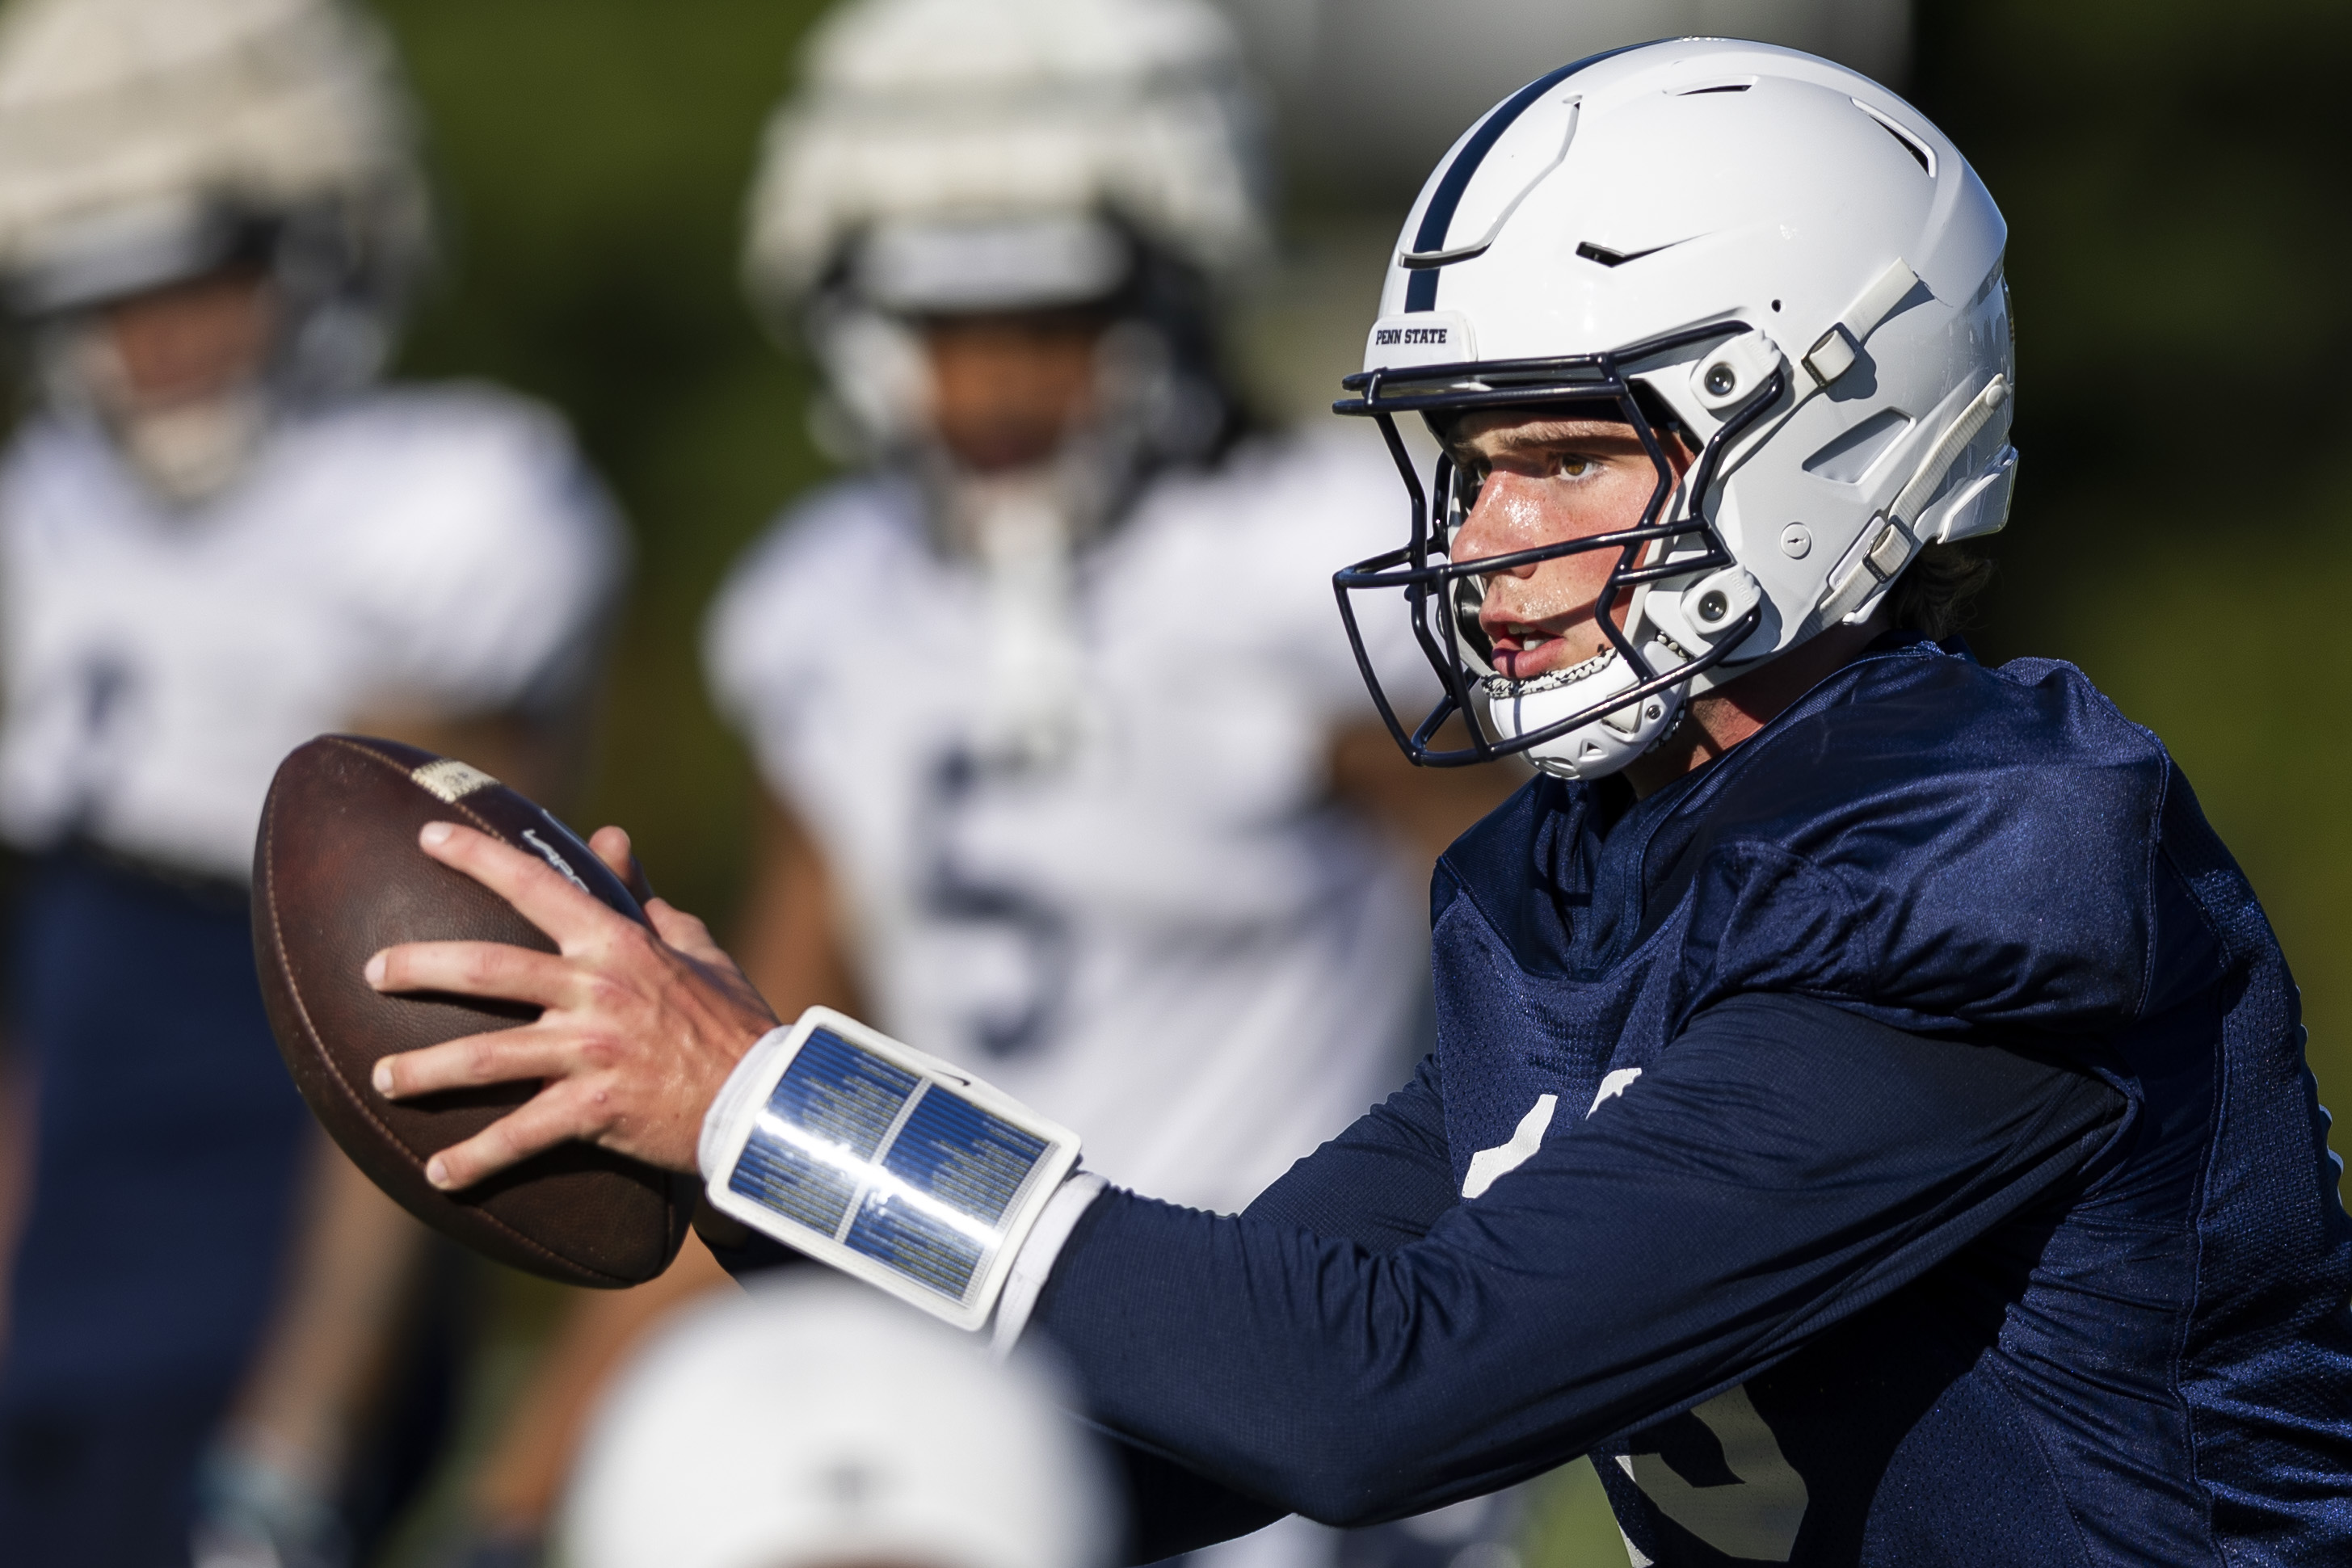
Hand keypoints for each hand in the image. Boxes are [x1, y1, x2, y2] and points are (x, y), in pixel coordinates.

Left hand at [366, 822, 778, 1188]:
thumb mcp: (694, 945)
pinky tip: (439, 1174)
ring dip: (425, 1070)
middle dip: (420, 968)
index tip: (427, 839)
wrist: (767, 1098)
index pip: (536, 887)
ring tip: (383, 1078)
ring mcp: (592, 1052)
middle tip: (373, 970)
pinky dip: (476, 1158)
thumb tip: (612, 839)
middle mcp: (596, 991)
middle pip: (487, 970)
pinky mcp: (594, 1110)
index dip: (478, 859)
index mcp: (618, 943)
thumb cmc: (733, 1020)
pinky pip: (520, 1135)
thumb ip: (642, 895)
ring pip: (486, 1057)